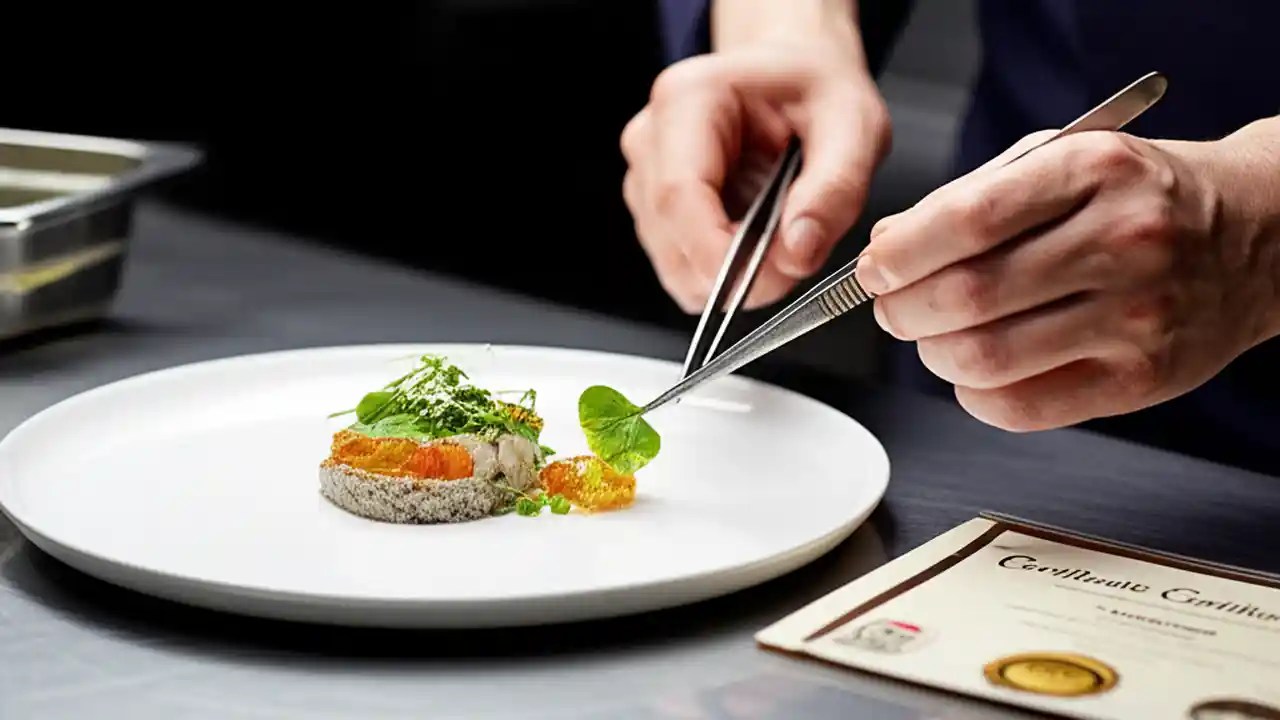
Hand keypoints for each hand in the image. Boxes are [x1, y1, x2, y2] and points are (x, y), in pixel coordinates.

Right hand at [621, 34, 889, 311]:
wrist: (797, 79)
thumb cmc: (819, 91)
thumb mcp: (854, 126)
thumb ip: (835, 189)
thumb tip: (798, 253)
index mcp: (688, 99)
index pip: (678, 195)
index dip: (717, 253)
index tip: (770, 280)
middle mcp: (651, 138)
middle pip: (670, 237)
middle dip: (732, 273)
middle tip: (795, 263)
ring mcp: (644, 175)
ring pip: (673, 262)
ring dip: (729, 276)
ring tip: (781, 241)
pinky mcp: (653, 209)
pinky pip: (680, 267)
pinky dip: (721, 274)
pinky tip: (756, 244)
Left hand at [857, 125, 1279, 431]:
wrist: (1254, 238)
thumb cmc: (1141, 197)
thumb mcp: (1061, 162)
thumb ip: (971, 198)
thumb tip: (888, 245)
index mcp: (1094, 171)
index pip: (969, 218)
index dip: (901, 252)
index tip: (876, 267)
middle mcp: (1123, 241)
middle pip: (968, 295)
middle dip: (902, 308)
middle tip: (892, 306)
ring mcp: (1137, 317)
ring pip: (986, 358)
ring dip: (933, 353)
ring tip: (932, 335)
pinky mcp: (1141, 380)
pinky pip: (1021, 409)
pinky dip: (974, 395)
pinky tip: (976, 371)